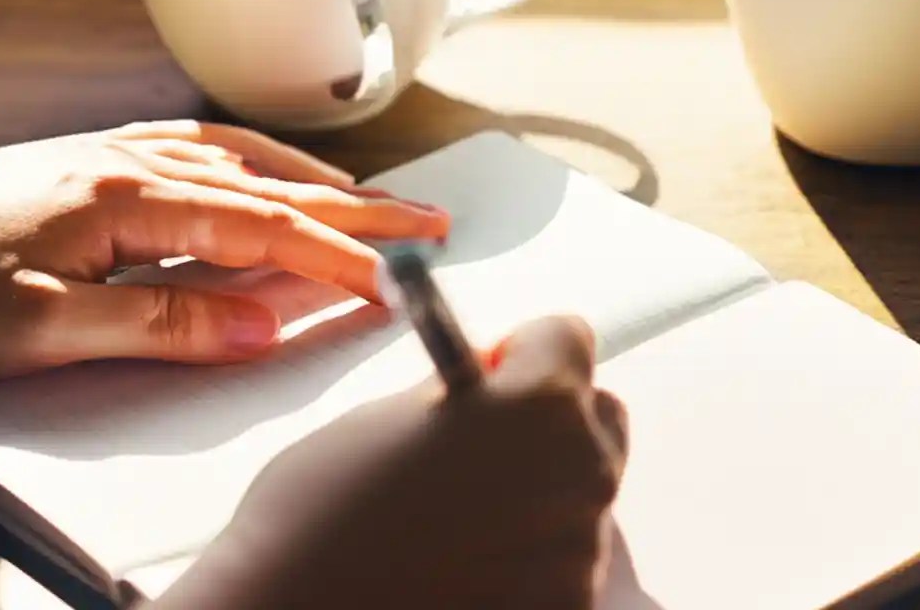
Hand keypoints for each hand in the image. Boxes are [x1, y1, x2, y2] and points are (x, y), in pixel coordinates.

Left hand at [0, 121, 448, 377]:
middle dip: (364, 209)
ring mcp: (117, 154)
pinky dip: (261, 160)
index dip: (340, 261)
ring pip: (249, 162)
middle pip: (278, 186)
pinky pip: (205, 149)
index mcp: (130, 199)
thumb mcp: (41, 328)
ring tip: (378, 201)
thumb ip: (162, 322)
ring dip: (322, 182)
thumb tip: (261, 326)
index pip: (267, 232)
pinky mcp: (97, 159)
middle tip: (432, 222)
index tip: (396, 286)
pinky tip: (274, 169)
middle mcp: (136, 163)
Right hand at [150, 317, 627, 609]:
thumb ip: (461, 389)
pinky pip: (566, 558)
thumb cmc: (323, 508)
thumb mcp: (389, 413)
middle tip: (481, 444)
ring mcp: (582, 545)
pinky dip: (533, 557)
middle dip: (549, 417)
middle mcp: (581, 466)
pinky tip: (470, 563)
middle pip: (596, 414)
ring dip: (539, 489)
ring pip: (583, 489)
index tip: (491, 372)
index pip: (568, 336)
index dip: (522, 350)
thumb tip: (494, 376)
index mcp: (539, 399)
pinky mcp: (570, 603)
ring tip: (462, 517)